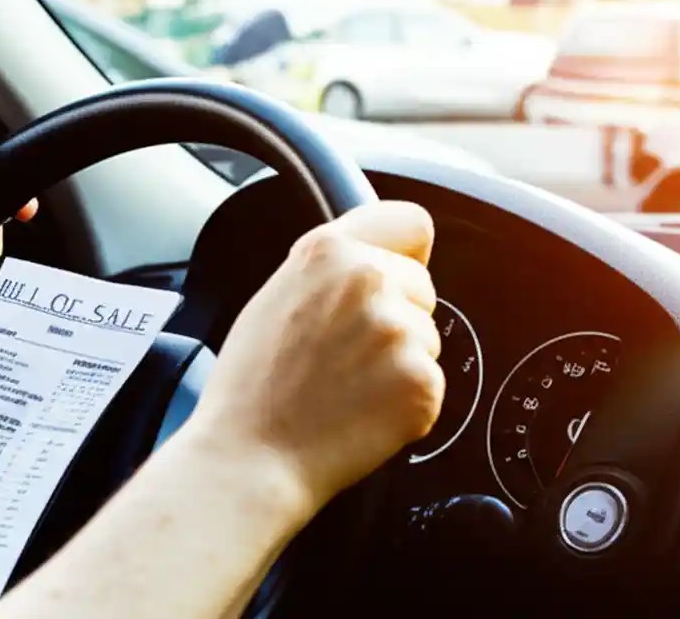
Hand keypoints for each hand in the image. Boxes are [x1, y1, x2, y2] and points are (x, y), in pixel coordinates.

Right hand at [185, 201, 442, 511]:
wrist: (249, 458)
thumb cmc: (253, 388)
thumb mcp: (276, 296)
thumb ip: (330, 268)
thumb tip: (372, 259)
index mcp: (329, 251)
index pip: (411, 221)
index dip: (405, 252)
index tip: (396, 271)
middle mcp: (370, 280)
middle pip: (423, 287)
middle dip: (399, 315)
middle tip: (347, 354)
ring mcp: (400, 331)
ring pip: (428, 338)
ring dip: (400, 363)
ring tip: (346, 387)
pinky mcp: (422, 382)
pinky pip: (431, 384)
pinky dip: (406, 404)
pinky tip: (360, 412)